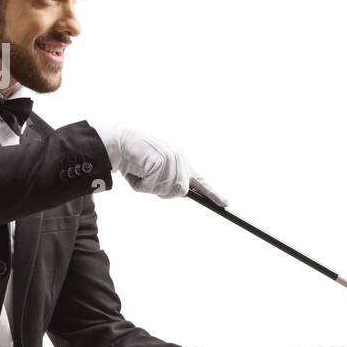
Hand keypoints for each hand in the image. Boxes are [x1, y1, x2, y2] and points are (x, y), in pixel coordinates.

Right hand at [97, 125, 227, 204]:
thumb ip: (170, 182)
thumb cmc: (136, 160)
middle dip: (162, 191)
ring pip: (165, 190)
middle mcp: (180, 160)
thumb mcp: (158, 171)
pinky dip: (140, 184)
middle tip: (148, 178)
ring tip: (141, 172)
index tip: (225, 203)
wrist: (120, 143)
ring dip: (149, 187)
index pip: (200, 181)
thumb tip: (180, 191)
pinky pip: (151, 187)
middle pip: (180, 191)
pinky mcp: (160, 161)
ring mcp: (171, 160)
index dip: (213, 193)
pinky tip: (137, 170)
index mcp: (182, 163)